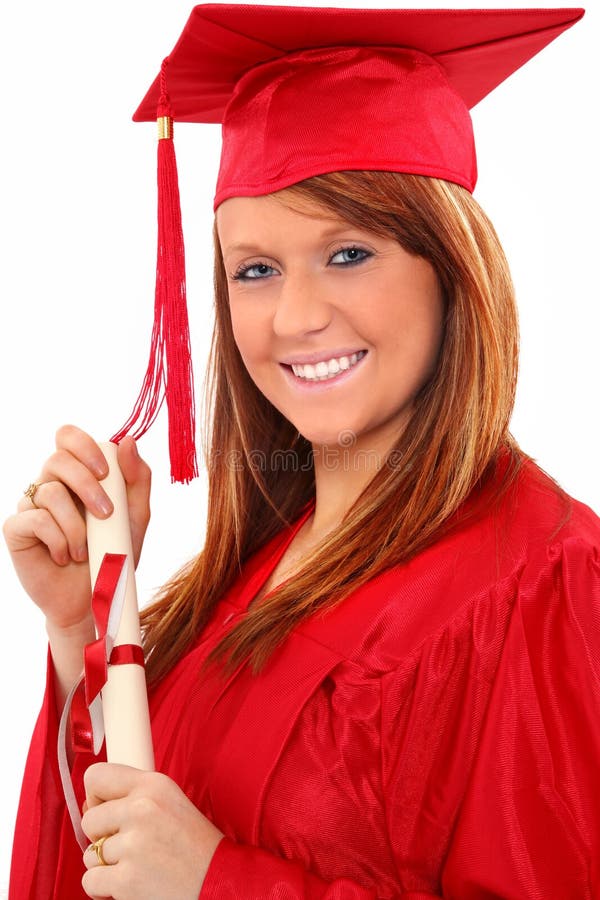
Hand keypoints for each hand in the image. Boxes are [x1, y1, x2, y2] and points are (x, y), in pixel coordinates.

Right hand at [3, 425, 150, 631]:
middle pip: (58, 459)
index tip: (106, 473)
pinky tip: (64, 556)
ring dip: (76, 525)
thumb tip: (128, 441)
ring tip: (84, 549)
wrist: (94, 599)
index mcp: (78, 474)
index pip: (68, 437)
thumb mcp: (135, 517)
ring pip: (49, 492)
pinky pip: (35, 519)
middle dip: (86, 484)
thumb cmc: (113, 554)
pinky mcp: (17, 529)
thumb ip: (136, 479)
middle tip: (106, 514)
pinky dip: (58, 540)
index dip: (84, 445)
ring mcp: (31, 506)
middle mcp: (51, 484)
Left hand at [81, 764, 223, 899]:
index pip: (96, 776)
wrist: (218, 882)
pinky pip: (91, 881)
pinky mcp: (127, 879)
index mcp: (153, 785)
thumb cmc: (195, 846)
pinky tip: (130, 884)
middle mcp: (142, 809)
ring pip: (89, 854)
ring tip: (138, 866)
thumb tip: (88, 804)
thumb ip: (133, 797)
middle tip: (130, 846)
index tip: (106, 810)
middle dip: (101, 837)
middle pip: (89, 820)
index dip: (95, 796)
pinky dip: (105, 889)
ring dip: (107, 865)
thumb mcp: (171, 803)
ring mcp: (134, 844)